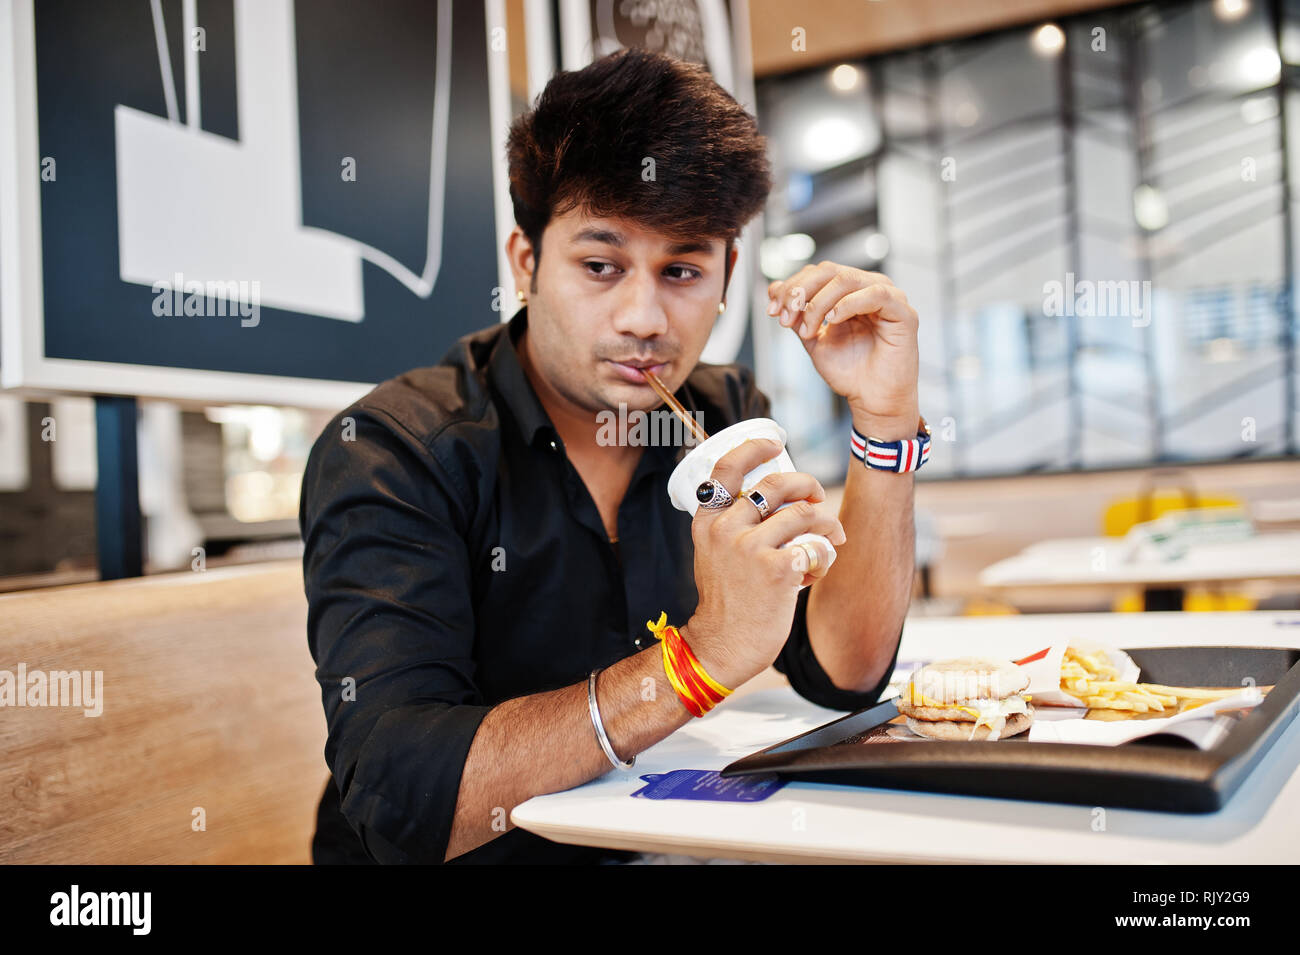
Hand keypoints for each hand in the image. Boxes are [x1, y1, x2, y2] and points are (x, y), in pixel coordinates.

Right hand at [680, 438, 845, 690]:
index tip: (775, 443)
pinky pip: (816, 546)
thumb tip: (772, 501)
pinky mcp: (778, 569)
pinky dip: (825, 555)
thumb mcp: (714, 554)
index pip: (727, 469)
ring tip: (832, 537)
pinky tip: (818, 569)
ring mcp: (751, 548)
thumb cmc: (726, 601)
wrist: (721, 646)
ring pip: (804, 512)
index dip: (754, 448)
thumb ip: (732, 527)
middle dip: (807, 483)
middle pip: (776, 484)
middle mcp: (726, 529)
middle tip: (817, 496)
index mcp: (707, 521)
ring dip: (827, 522)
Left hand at [767, 262, 918, 431]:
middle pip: (829, 271)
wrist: (871, 400)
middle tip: (785, 318)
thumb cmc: (849, 372)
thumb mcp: (813, 339)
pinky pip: (876, 294)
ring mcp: (888, 297)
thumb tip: (775, 288)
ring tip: (808, 329)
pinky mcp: (903, 312)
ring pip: (847, 279)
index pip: (817, 273)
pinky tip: (833, 321)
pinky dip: (848, 304)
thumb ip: (797, 314)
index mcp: (849, 291)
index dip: (791, 287)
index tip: (772, 310)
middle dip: (800, 292)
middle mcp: (868, 288)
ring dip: (819, 302)